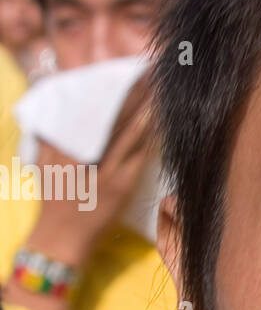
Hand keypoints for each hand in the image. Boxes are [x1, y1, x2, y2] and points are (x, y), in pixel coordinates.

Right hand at [5, 74, 155, 309]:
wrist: (62, 237)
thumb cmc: (54, 200)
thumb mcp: (46, 165)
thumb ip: (51, 138)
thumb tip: (54, 114)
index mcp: (70, 144)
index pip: (97, 110)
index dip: (118, 91)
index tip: (132, 73)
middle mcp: (89, 152)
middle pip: (118, 115)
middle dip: (137, 92)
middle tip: (154, 72)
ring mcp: (108, 168)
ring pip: (132, 132)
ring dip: (148, 110)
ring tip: (164, 91)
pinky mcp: (122, 184)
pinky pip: (141, 156)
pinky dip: (152, 139)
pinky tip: (164, 125)